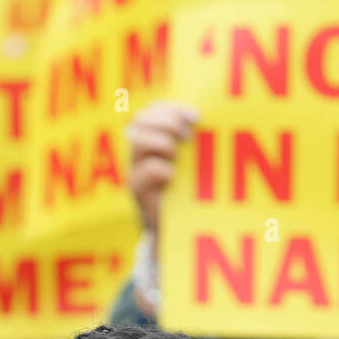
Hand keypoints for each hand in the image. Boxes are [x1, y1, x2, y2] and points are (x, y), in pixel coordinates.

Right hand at [126, 99, 198, 234]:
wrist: (173, 229)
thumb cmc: (185, 193)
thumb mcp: (189, 163)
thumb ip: (191, 142)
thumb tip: (204, 122)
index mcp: (150, 139)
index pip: (152, 110)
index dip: (171, 108)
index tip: (196, 117)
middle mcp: (138, 152)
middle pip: (141, 120)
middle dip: (167, 122)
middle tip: (188, 136)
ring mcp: (134, 169)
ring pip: (138, 140)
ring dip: (162, 142)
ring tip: (177, 155)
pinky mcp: (136, 190)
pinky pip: (144, 170)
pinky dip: (161, 169)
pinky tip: (172, 176)